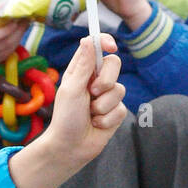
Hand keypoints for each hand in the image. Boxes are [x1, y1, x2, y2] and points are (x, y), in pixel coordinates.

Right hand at [0, 10, 29, 110]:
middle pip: (6, 42)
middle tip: (26, 18)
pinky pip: (7, 54)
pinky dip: (14, 44)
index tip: (18, 15)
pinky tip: (17, 36)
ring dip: (19, 37)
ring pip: (9, 49)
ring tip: (24, 25)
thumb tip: (5, 5)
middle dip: (19, 30)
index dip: (10, 26)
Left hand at [9, 33, 125, 187]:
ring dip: (103, 105)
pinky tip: (96, 125)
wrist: (70, 148)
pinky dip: (107, 119)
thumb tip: (88, 40)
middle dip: (106, 80)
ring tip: (90, 115)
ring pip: (119, 89)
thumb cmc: (66, 118)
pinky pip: (121, 109)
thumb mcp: (72, 89)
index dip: (105, 42)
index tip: (111, 47)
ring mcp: (106, 96)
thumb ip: (83, 65)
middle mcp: (95, 81)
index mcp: (81, 71)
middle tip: (92, 92)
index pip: (96, 47)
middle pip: (114, 64)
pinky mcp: (115, 112)